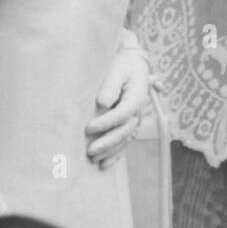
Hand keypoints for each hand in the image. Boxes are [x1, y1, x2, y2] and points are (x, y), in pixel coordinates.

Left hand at [85, 46, 150, 169]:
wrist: (133, 62)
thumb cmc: (123, 64)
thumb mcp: (117, 69)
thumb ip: (110, 86)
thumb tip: (103, 103)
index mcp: (137, 97)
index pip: (121, 115)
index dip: (105, 123)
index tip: (88, 128)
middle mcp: (138, 111)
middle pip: (124, 131)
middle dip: (107, 143)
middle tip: (89, 151)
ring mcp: (135, 119)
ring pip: (124, 140)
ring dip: (110, 151)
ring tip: (94, 159)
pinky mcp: (128, 124)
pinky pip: (124, 142)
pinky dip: (115, 155)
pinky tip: (104, 165)